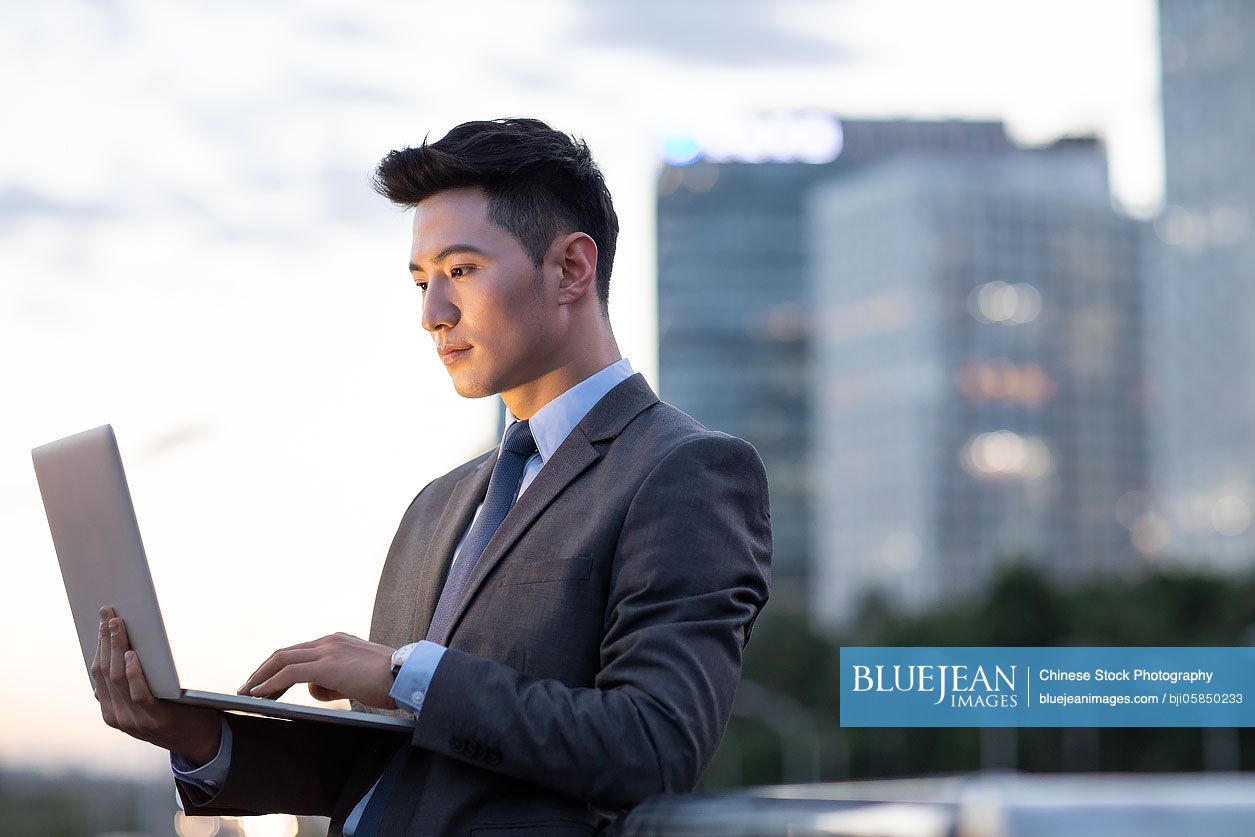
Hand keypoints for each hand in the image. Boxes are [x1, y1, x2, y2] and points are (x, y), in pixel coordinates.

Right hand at [91, 606, 222, 765]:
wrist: (201, 743)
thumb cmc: (176, 713)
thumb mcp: (147, 702)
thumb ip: (132, 685)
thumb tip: (125, 648)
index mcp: (112, 712)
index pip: (97, 674)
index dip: (98, 646)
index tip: (101, 621)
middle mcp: (117, 716)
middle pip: (104, 672)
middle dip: (104, 640)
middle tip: (107, 613)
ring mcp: (133, 719)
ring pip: (117, 679)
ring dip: (116, 648)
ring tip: (118, 624)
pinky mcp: (154, 718)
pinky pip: (139, 693)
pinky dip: (134, 673)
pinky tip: (132, 654)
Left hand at [237, 632, 397, 709]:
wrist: (408, 677)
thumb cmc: (388, 681)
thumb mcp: (356, 680)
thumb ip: (332, 682)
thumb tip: (312, 689)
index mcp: (337, 641)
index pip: (299, 652)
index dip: (277, 667)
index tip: (263, 682)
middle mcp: (330, 641)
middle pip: (285, 653)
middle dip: (262, 671)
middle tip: (246, 688)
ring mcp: (328, 650)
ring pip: (282, 660)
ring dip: (260, 678)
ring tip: (246, 694)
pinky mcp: (327, 665)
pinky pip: (289, 674)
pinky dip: (270, 684)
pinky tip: (259, 695)